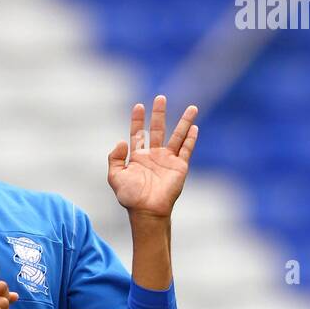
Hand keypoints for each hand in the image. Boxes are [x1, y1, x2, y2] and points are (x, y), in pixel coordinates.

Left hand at [107, 96, 198, 219]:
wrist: (146, 211)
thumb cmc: (130, 197)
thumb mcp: (115, 177)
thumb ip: (114, 158)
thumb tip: (122, 141)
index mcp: (138, 157)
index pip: (138, 133)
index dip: (138, 120)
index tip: (139, 106)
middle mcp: (154, 155)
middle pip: (158, 129)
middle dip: (159, 114)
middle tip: (160, 98)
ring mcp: (168, 160)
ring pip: (177, 136)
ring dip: (184, 121)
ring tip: (192, 107)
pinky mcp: (179, 167)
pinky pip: (187, 149)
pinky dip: (191, 139)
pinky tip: (194, 127)